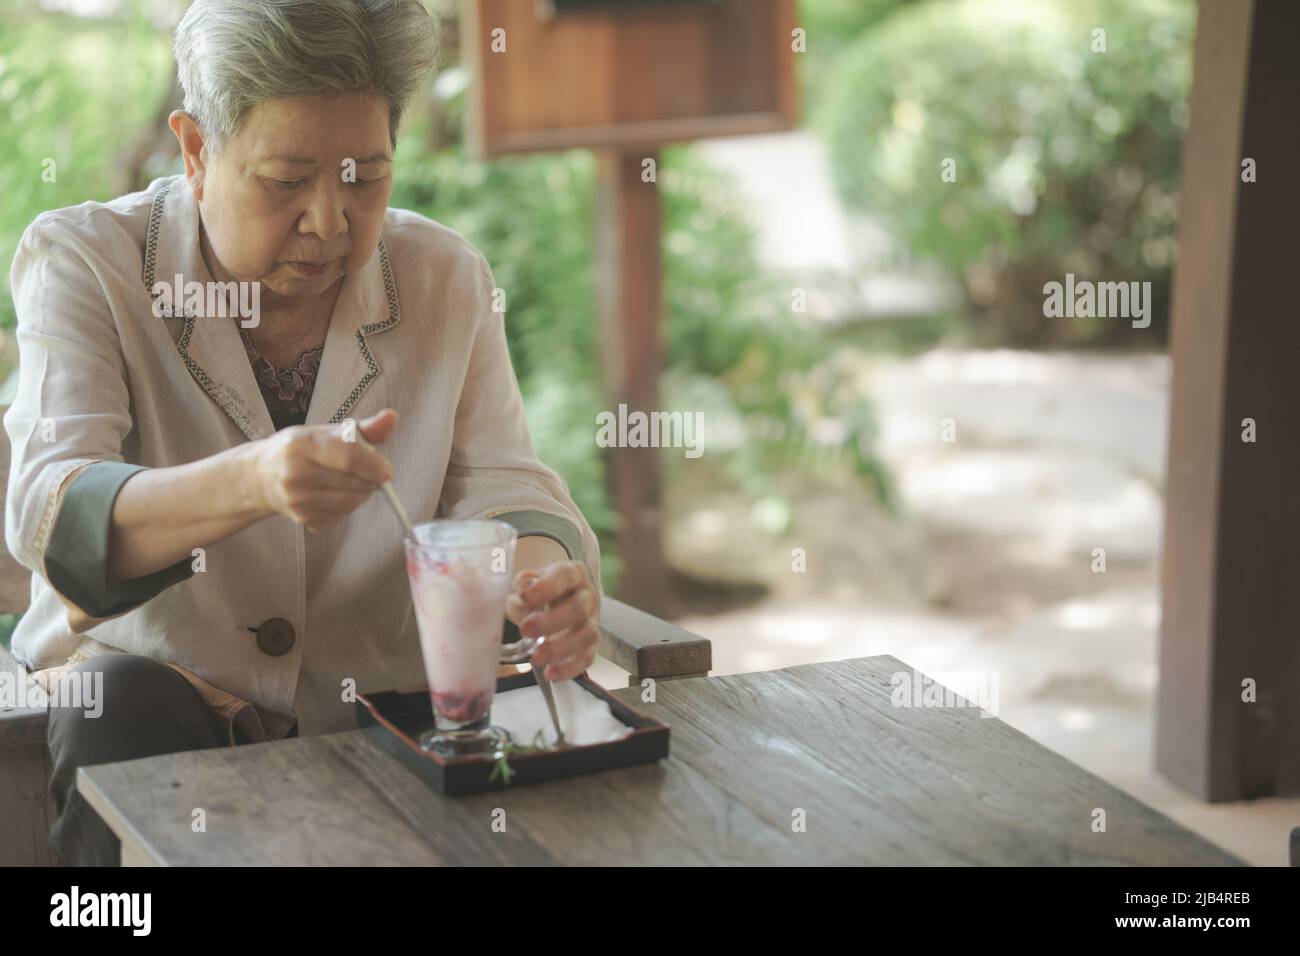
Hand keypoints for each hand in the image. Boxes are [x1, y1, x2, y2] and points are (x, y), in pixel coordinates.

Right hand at [253, 409, 396, 530]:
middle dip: (371, 480)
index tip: (386, 471)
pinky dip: (348, 508)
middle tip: (370, 474)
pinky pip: (341, 516)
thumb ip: (365, 428)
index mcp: (304, 444)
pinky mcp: (301, 518)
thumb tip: (392, 416)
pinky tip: (337, 495)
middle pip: (353, 483)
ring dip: (362, 494)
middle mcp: (296, 472)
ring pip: (350, 503)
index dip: (374, 466)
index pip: (348, 457)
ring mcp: (296, 498)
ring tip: (354, 483)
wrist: (263, 475)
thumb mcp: (329, 432)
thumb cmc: (304, 449)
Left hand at [506, 561, 599, 680]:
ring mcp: (593, 621)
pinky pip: (587, 658)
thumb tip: (522, 586)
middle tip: (525, 630)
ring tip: (536, 658)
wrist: (559, 602)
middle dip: (551, 621)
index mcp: (573, 574)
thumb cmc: (541, 591)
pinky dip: (570, 668)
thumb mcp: (529, 582)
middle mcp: (587, 596)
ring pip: (587, 635)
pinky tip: (550, 673)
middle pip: (579, 608)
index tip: (524, 596)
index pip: (565, 576)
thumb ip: (523, 585)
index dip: (546, 587)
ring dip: (561, 648)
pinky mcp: (591, 644)